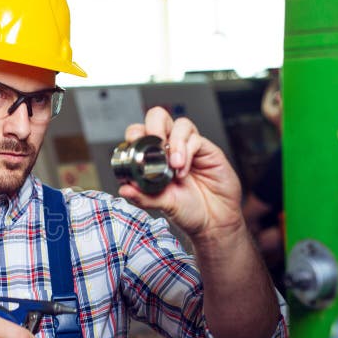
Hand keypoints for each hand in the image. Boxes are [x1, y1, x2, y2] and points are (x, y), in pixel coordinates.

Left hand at [118, 106, 242, 239]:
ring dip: (174, 143)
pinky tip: (183, 171)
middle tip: (155, 145)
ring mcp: (189, 147)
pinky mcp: (207, 150)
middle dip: (154, 127)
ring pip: (180, 124)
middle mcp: (170, 147)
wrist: (213, 221)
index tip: (135, 149)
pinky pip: (196, 139)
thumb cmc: (187, 210)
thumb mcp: (161, 204)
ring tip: (174, 166)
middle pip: (159, 116)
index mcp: (154, 157)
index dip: (135, 135)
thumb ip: (143, 196)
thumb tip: (123, 188)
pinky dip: (187, 152)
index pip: (140, 133)